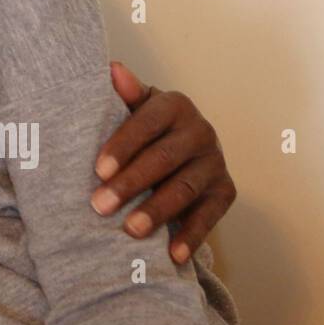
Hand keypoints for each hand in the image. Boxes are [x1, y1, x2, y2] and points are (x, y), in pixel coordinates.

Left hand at [92, 61, 235, 264]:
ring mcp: (215, 161)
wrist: (182, 145)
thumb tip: (112, 69)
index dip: (122, 147)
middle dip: (130, 184)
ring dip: (156, 212)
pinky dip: (191, 236)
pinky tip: (173, 254)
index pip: (145, 123)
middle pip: (163, 159)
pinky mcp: (226, 190)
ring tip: (129, 230)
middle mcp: (200, 130)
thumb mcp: (134, 106)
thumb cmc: (145, 126)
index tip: (97, 170)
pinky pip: (209, 215)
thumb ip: (124, 93)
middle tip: (100, 206)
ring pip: (184, 189)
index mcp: (174, 104)